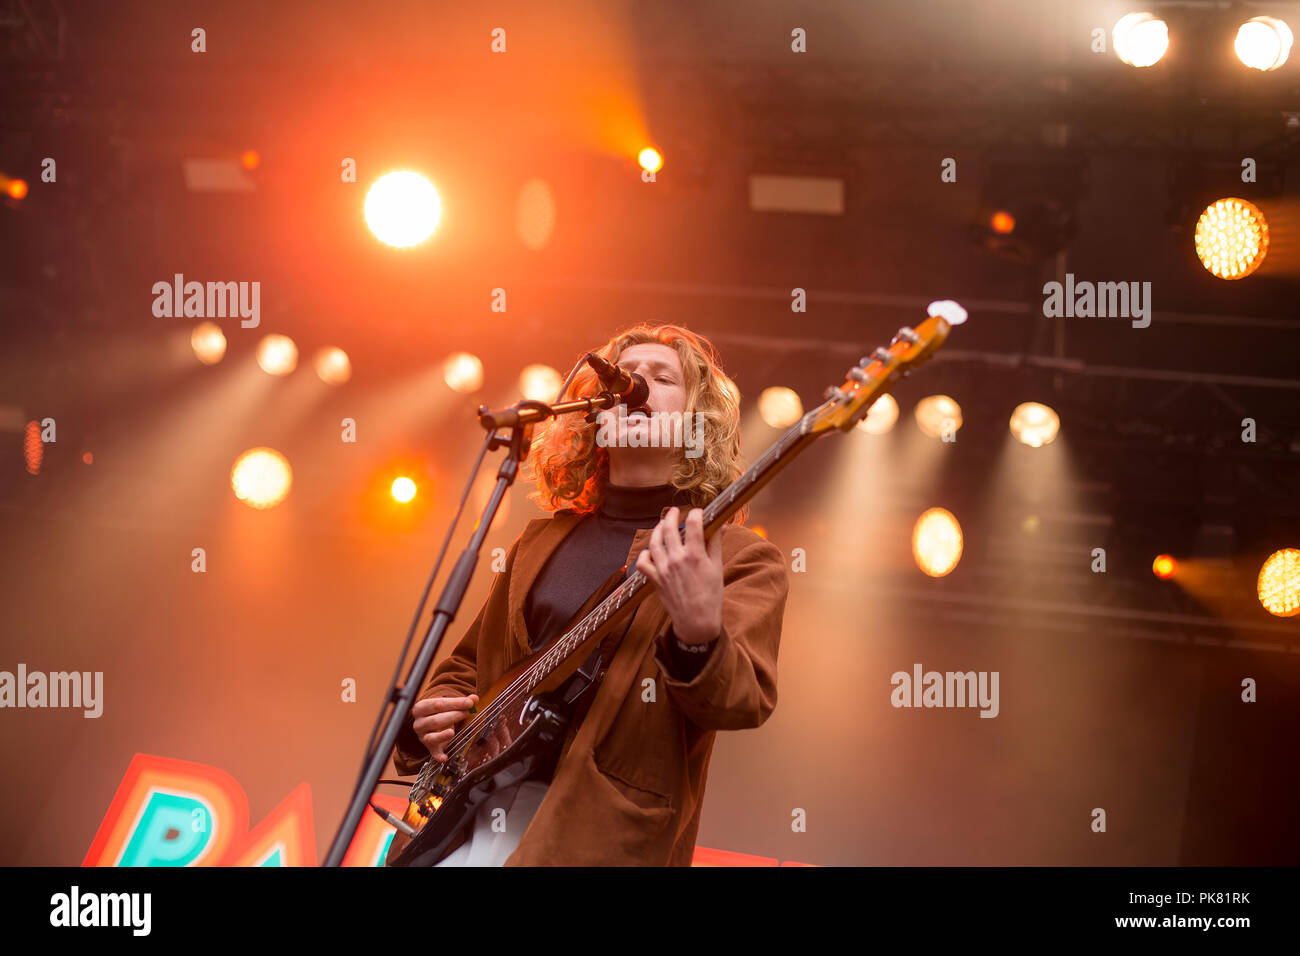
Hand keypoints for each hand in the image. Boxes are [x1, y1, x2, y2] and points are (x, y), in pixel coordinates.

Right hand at [411, 695, 478, 763]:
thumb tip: (475, 698)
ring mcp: (423, 737)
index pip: (438, 704)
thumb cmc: (439, 712)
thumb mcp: (447, 704)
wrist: (430, 724)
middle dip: (454, 716)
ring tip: (452, 732)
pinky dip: (439, 756)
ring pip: (433, 737)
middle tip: (467, 713)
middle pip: (436, 720)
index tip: (469, 702)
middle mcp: (419, 723)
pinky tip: (445, 758)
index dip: (454, 703)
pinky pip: (434, 753)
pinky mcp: (430, 748)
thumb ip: (461, 701)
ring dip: (443, 735)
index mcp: (420, 708)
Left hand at [635, 506, 722, 645]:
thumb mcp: (717, 567)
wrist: (697, 621)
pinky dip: (645, 554)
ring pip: (654, 541)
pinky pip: (643, 563)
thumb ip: (716, 543)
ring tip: (662, 525)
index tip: (698, 513)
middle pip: (668, 528)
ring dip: (657, 529)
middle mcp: (677, 559)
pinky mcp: (655, 579)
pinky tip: (651, 550)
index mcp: (695, 555)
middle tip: (674, 511)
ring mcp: (663, 569)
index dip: (695, 513)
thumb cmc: (710, 595)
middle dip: (671, 515)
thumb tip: (722, 525)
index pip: (693, 523)